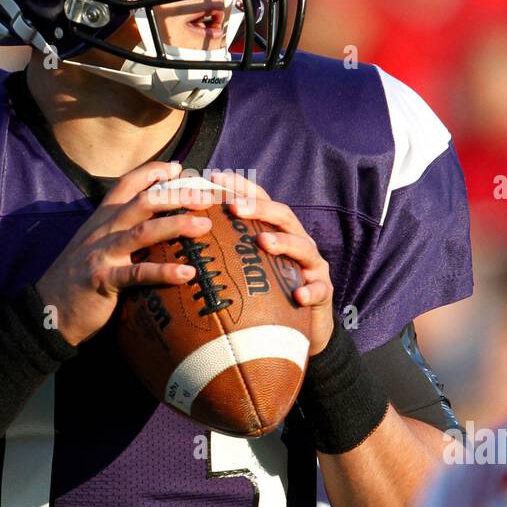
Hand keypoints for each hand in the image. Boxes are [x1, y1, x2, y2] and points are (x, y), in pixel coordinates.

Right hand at [35, 161, 217, 345]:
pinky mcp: (103, 280)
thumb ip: (119, 231)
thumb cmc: (79, 278)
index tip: (180, 168)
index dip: (153, 172)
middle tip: (206, 196)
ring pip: (143, 232)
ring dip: (176, 225)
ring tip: (205, 226)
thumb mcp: (96, 245)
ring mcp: (102, 254)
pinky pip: (138, 274)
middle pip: (142, 201)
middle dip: (177, 195)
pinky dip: (164, 272)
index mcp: (102, 219)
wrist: (48, 310)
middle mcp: (103, 230)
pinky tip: (188, 273)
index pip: (127, 184)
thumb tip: (155, 225)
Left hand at [206, 172, 335, 356]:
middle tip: (234, 207)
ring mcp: (314, 266)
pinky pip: (320, 290)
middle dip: (260, 208)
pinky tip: (298, 294)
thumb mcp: (248, 268)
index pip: (261, 201)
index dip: (241, 187)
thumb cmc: (269, 295)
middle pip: (283, 216)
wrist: (303, 328)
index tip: (215, 177)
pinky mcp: (324, 292)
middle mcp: (298, 242)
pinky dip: (311, 290)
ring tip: (263, 242)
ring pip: (303, 247)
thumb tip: (182, 238)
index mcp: (278, 231)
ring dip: (283, 242)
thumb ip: (226, 251)